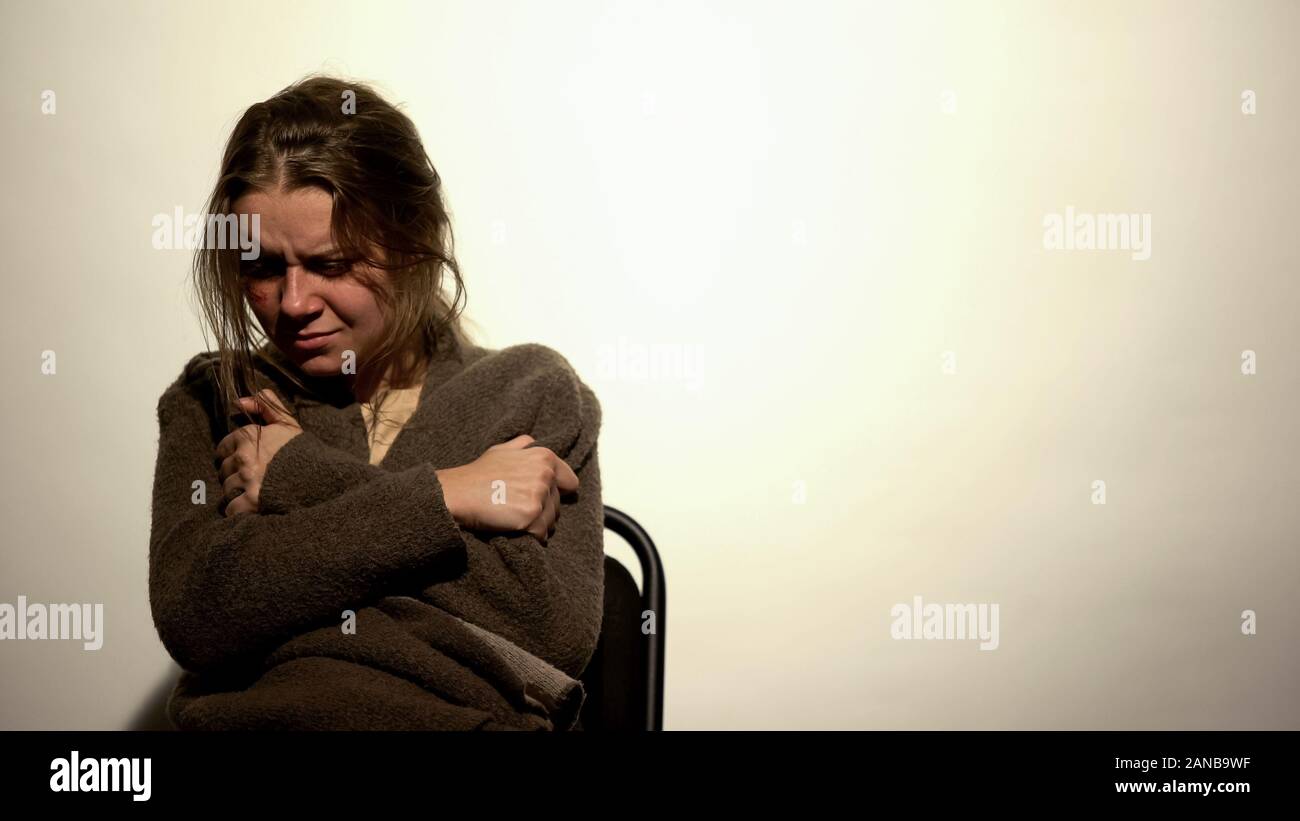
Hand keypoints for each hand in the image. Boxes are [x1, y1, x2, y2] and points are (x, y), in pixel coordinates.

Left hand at [215, 388, 303, 516]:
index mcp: (249, 436)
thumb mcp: (289, 425)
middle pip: (223, 470)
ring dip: (238, 495)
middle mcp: (245, 457)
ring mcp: (247, 480)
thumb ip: (265, 407)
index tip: (247, 463)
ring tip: (258, 495)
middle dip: (235, 476)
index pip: (224, 447)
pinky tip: (254, 508)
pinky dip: (240, 512)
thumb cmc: (306, 453)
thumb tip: (239, 400)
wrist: (324, 480)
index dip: (235, 456)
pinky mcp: (251, 502)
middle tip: (254, 481)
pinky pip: (231, 509)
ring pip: (227, 490)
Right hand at [436, 434, 579, 542]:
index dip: (556, 493)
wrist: (457, 494)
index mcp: (544, 457)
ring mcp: (538, 496)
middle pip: (558, 505)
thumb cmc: (477, 474)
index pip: (570, 483)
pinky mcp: (530, 517)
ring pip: (551, 521)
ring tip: (513, 519)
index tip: (539, 499)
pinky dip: (530, 537)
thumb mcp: (501, 450)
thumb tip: (533, 441)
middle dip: (542, 511)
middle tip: (517, 509)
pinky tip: (513, 529)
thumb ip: (522, 446)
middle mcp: (545, 474)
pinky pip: (541, 534)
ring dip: (536, 525)